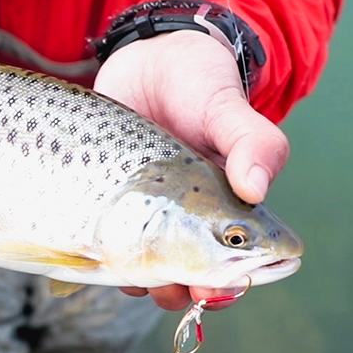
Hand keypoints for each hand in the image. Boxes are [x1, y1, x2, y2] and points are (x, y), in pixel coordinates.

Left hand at [92, 30, 289, 310]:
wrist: (147, 59)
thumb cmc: (199, 83)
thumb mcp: (227, 107)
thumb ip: (252, 142)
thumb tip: (256, 188)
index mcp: (227, 209)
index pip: (236, 268)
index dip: (226, 286)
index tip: (210, 289)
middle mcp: (189, 220)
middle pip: (188, 281)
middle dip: (179, 293)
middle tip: (170, 289)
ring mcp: (147, 215)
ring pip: (146, 273)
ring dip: (140, 284)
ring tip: (131, 276)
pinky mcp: (110, 205)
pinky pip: (106, 249)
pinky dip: (101, 261)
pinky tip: (96, 255)